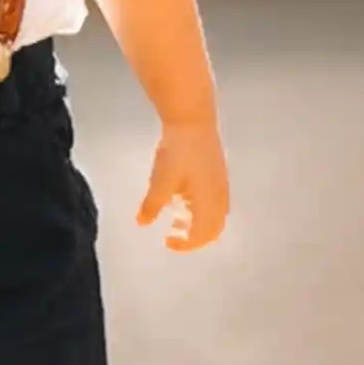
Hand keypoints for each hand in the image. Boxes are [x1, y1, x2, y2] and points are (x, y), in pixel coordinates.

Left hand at [137, 123, 229, 251]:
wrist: (192, 120)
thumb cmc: (178, 152)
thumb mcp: (161, 180)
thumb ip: (152, 204)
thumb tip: (142, 223)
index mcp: (209, 202)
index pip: (203, 234)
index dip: (186, 244)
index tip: (167, 242)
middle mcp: (220, 195)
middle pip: (214, 227)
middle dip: (195, 236)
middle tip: (174, 234)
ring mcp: (221, 182)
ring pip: (215, 212)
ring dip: (198, 220)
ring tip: (176, 215)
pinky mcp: (218, 170)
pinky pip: (214, 198)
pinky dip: (201, 206)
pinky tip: (182, 195)